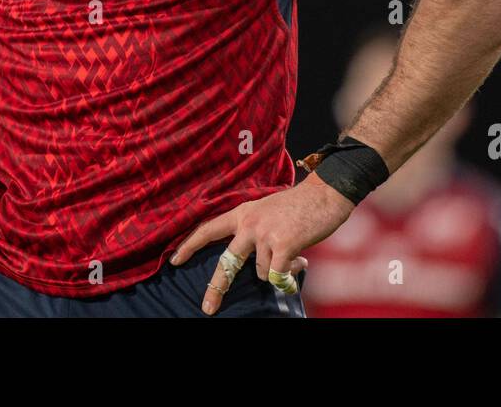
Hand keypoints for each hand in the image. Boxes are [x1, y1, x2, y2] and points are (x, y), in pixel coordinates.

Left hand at [169, 173, 355, 313]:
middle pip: (226, 262)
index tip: (175, 260)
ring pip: (261, 272)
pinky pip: (278, 275)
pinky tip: (301, 264)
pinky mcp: (283, 245)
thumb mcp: (269, 212)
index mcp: (243, 213)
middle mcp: (249, 224)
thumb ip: (259, 235)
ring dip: (277, 270)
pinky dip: (289, 277)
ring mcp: (265, 235)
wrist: (326, 193)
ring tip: (293, 255)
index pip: (209, 229)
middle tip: (207, 307)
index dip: (190, 245)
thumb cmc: (300, 204)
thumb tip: (265, 268)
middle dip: (217, 288)